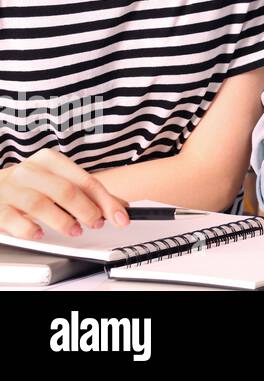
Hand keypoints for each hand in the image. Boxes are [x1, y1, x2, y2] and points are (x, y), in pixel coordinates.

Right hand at [0, 149, 129, 238]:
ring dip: (62, 221)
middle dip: (87, 211)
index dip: (106, 200)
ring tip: (74, 230)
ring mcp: (10, 188)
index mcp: (50, 161)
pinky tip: (39, 233)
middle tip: (96, 224)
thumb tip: (118, 206)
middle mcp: (30, 171)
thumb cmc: (26, 185)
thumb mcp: (54, 180)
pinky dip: (29, 229)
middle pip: (66, 191)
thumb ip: (83, 192)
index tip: (120, 216)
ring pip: (41, 204)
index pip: (85, 180)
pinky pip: (13, 219)